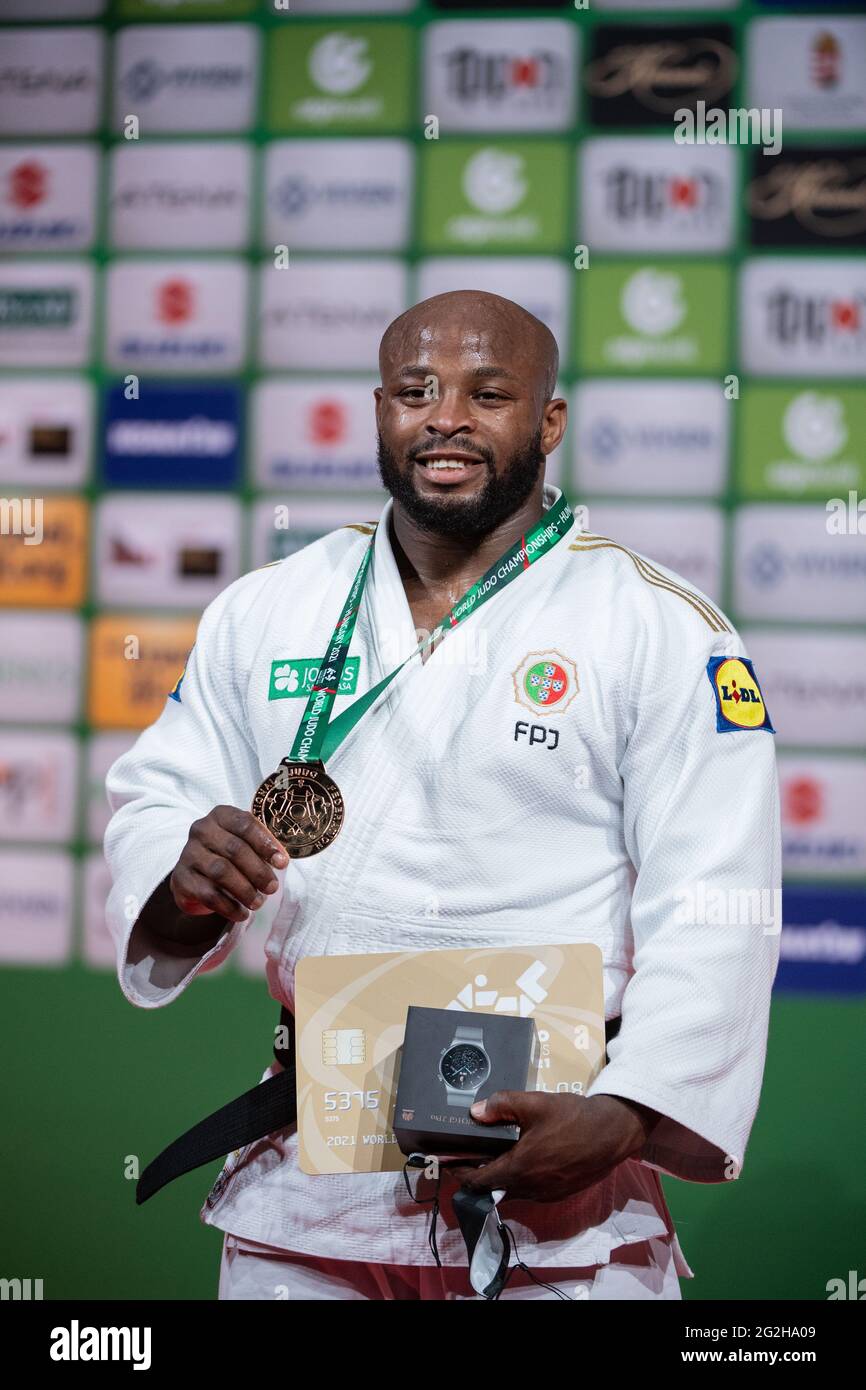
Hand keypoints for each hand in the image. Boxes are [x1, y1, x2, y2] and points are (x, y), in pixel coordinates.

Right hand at [169, 805, 288, 926]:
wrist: (196, 876)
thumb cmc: (229, 856)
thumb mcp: (245, 843)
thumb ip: (262, 847)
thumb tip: (281, 860)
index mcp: (221, 816)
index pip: (245, 824)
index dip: (266, 844)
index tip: (283, 863)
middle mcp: (201, 830)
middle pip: (234, 849)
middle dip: (258, 871)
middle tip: (272, 888)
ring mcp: (189, 853)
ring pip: (221, 872)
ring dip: (244, 890)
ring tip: (258, 903)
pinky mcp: (181, 878)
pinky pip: (208, 894)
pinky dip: (228, 906)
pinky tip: (241, 913)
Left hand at [445, 1092, 658, 1202]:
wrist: (613, 1132)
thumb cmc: (573, 1117)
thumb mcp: (535, 1104)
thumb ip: (502, 1105)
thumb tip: (475, 1111)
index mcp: (519, 1169)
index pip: (478, 1181)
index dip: (459, 1173)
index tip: (446, 1163)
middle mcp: (530, 1189)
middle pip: (493, 1187)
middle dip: (476, 1173)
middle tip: (466, 1155)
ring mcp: (547, 1193)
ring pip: (512, 1189)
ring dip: (498, 1176)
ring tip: (491, 1154)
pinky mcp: (560, 1192)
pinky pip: (531, 1189)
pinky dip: (518, 1177)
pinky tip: (521, 1157)